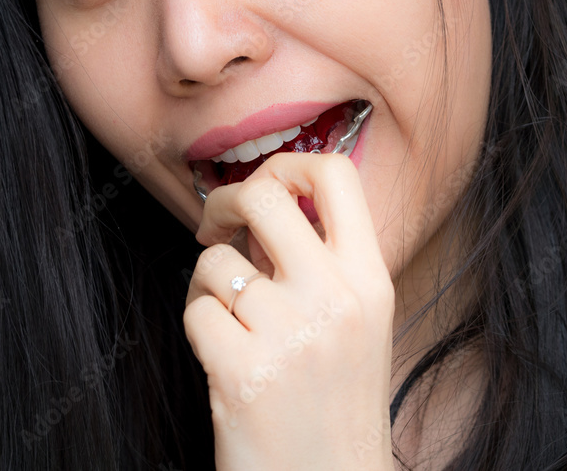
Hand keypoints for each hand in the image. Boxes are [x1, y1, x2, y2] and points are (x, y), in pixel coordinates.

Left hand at [183, 152, 394, 470]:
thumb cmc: (333, 402)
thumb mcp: (355, 322)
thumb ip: (320, 260)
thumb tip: (259, 199)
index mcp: (370, 282)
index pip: (337, 174)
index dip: (289, 163)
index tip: (266, 189)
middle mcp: (337, 300)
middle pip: (263, 194)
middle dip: (225, 201)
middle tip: (216, 227)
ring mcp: (291, 335)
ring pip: (214, 261)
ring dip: (207, 284)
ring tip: (229, 320)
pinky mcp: (245, 372)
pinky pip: (196, 311)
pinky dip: (197, 325)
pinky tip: (221, 352)